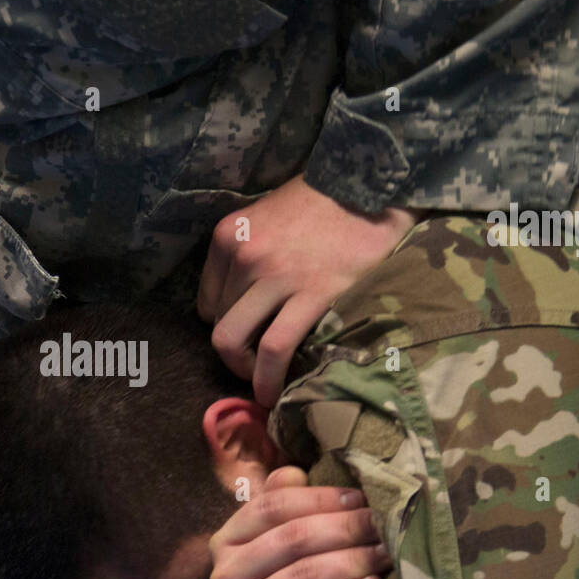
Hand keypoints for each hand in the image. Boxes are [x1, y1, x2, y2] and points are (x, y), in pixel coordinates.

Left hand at [198, 176, 421, 406]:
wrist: (372, 183)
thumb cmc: (321, 202)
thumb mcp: (265, 217)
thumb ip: (247, 253)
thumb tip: (241, 301)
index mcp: (229, 237)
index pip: (206, 303)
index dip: (225, 325)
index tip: (247, 335)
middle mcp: (245, 255)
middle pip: (218, 326)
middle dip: (233, 354)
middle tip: (254, 366)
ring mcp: (275, 275)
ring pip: (234, 341)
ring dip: (247, 371)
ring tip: (264, 384)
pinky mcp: (312, 293)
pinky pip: (274, 348)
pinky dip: (267, 379)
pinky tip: (273, 394)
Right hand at [208, 467, 390, 578]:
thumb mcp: (284, 546)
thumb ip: (285, 504)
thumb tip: (296, 472)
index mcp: (227, 540)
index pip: (273, 506)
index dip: (321, 498)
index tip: (362, 499)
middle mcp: (223, 575)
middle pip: (291, 538)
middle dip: (346, 529)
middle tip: (386, 528)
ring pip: (301, 575)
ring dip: (352, 562)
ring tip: (387, 557)